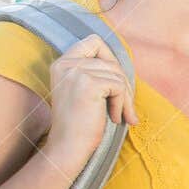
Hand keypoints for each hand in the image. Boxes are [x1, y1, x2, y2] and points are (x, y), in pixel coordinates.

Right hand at [43, 35, 136, 176]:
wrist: (68, 148)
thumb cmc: (81, 122)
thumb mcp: (84, 89)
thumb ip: (97, 71)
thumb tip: (124, 62)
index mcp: (62, 63)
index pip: (94, 41)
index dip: (110, 56)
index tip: (113, 80)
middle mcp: (66, 64)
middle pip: (112, 61)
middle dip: (123, 84)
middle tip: (123, 107)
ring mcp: (76, 72)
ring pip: (118, 75)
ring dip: (125, 98)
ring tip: (119, 115)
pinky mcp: (88, 84)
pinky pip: (120, 87)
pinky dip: (123, 104)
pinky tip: (114, 118)